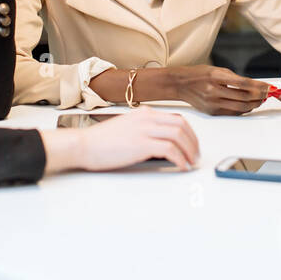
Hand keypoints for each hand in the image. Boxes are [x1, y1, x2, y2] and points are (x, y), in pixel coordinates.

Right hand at [65, 109, 200, 170]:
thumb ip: (144, 129)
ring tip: (191, 162)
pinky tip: (181, 166)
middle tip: (196, 154)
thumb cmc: (100, 141)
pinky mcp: (141, 144)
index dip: (189, 133)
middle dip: (193, 141)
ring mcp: (144, 130)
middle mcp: (147, 118)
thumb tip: (161, 142)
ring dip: (190, 151)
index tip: (192, 144)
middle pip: (181, 125)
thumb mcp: (126, 127)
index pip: (176, 118)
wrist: (84, 145)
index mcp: (144, 113)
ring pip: (179, 135)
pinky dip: (180, 159)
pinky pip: (170, 149)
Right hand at [168, 66, 269, 115]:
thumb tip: (255, 86)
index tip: (269, 86)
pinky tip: (250, 105)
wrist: (180, 84)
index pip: (244, 83)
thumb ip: (235, 78)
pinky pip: (233, 113)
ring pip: (241, 107)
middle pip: (244, 97)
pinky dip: (244, 110)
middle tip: (269, 93)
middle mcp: (214, 91)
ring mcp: (212, 103)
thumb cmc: (199, 74)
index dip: (259, 86)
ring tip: (261, 99)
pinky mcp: (212, 112)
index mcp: (216, 77)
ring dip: (254, 104)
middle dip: (260, 96)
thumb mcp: (217, 70)